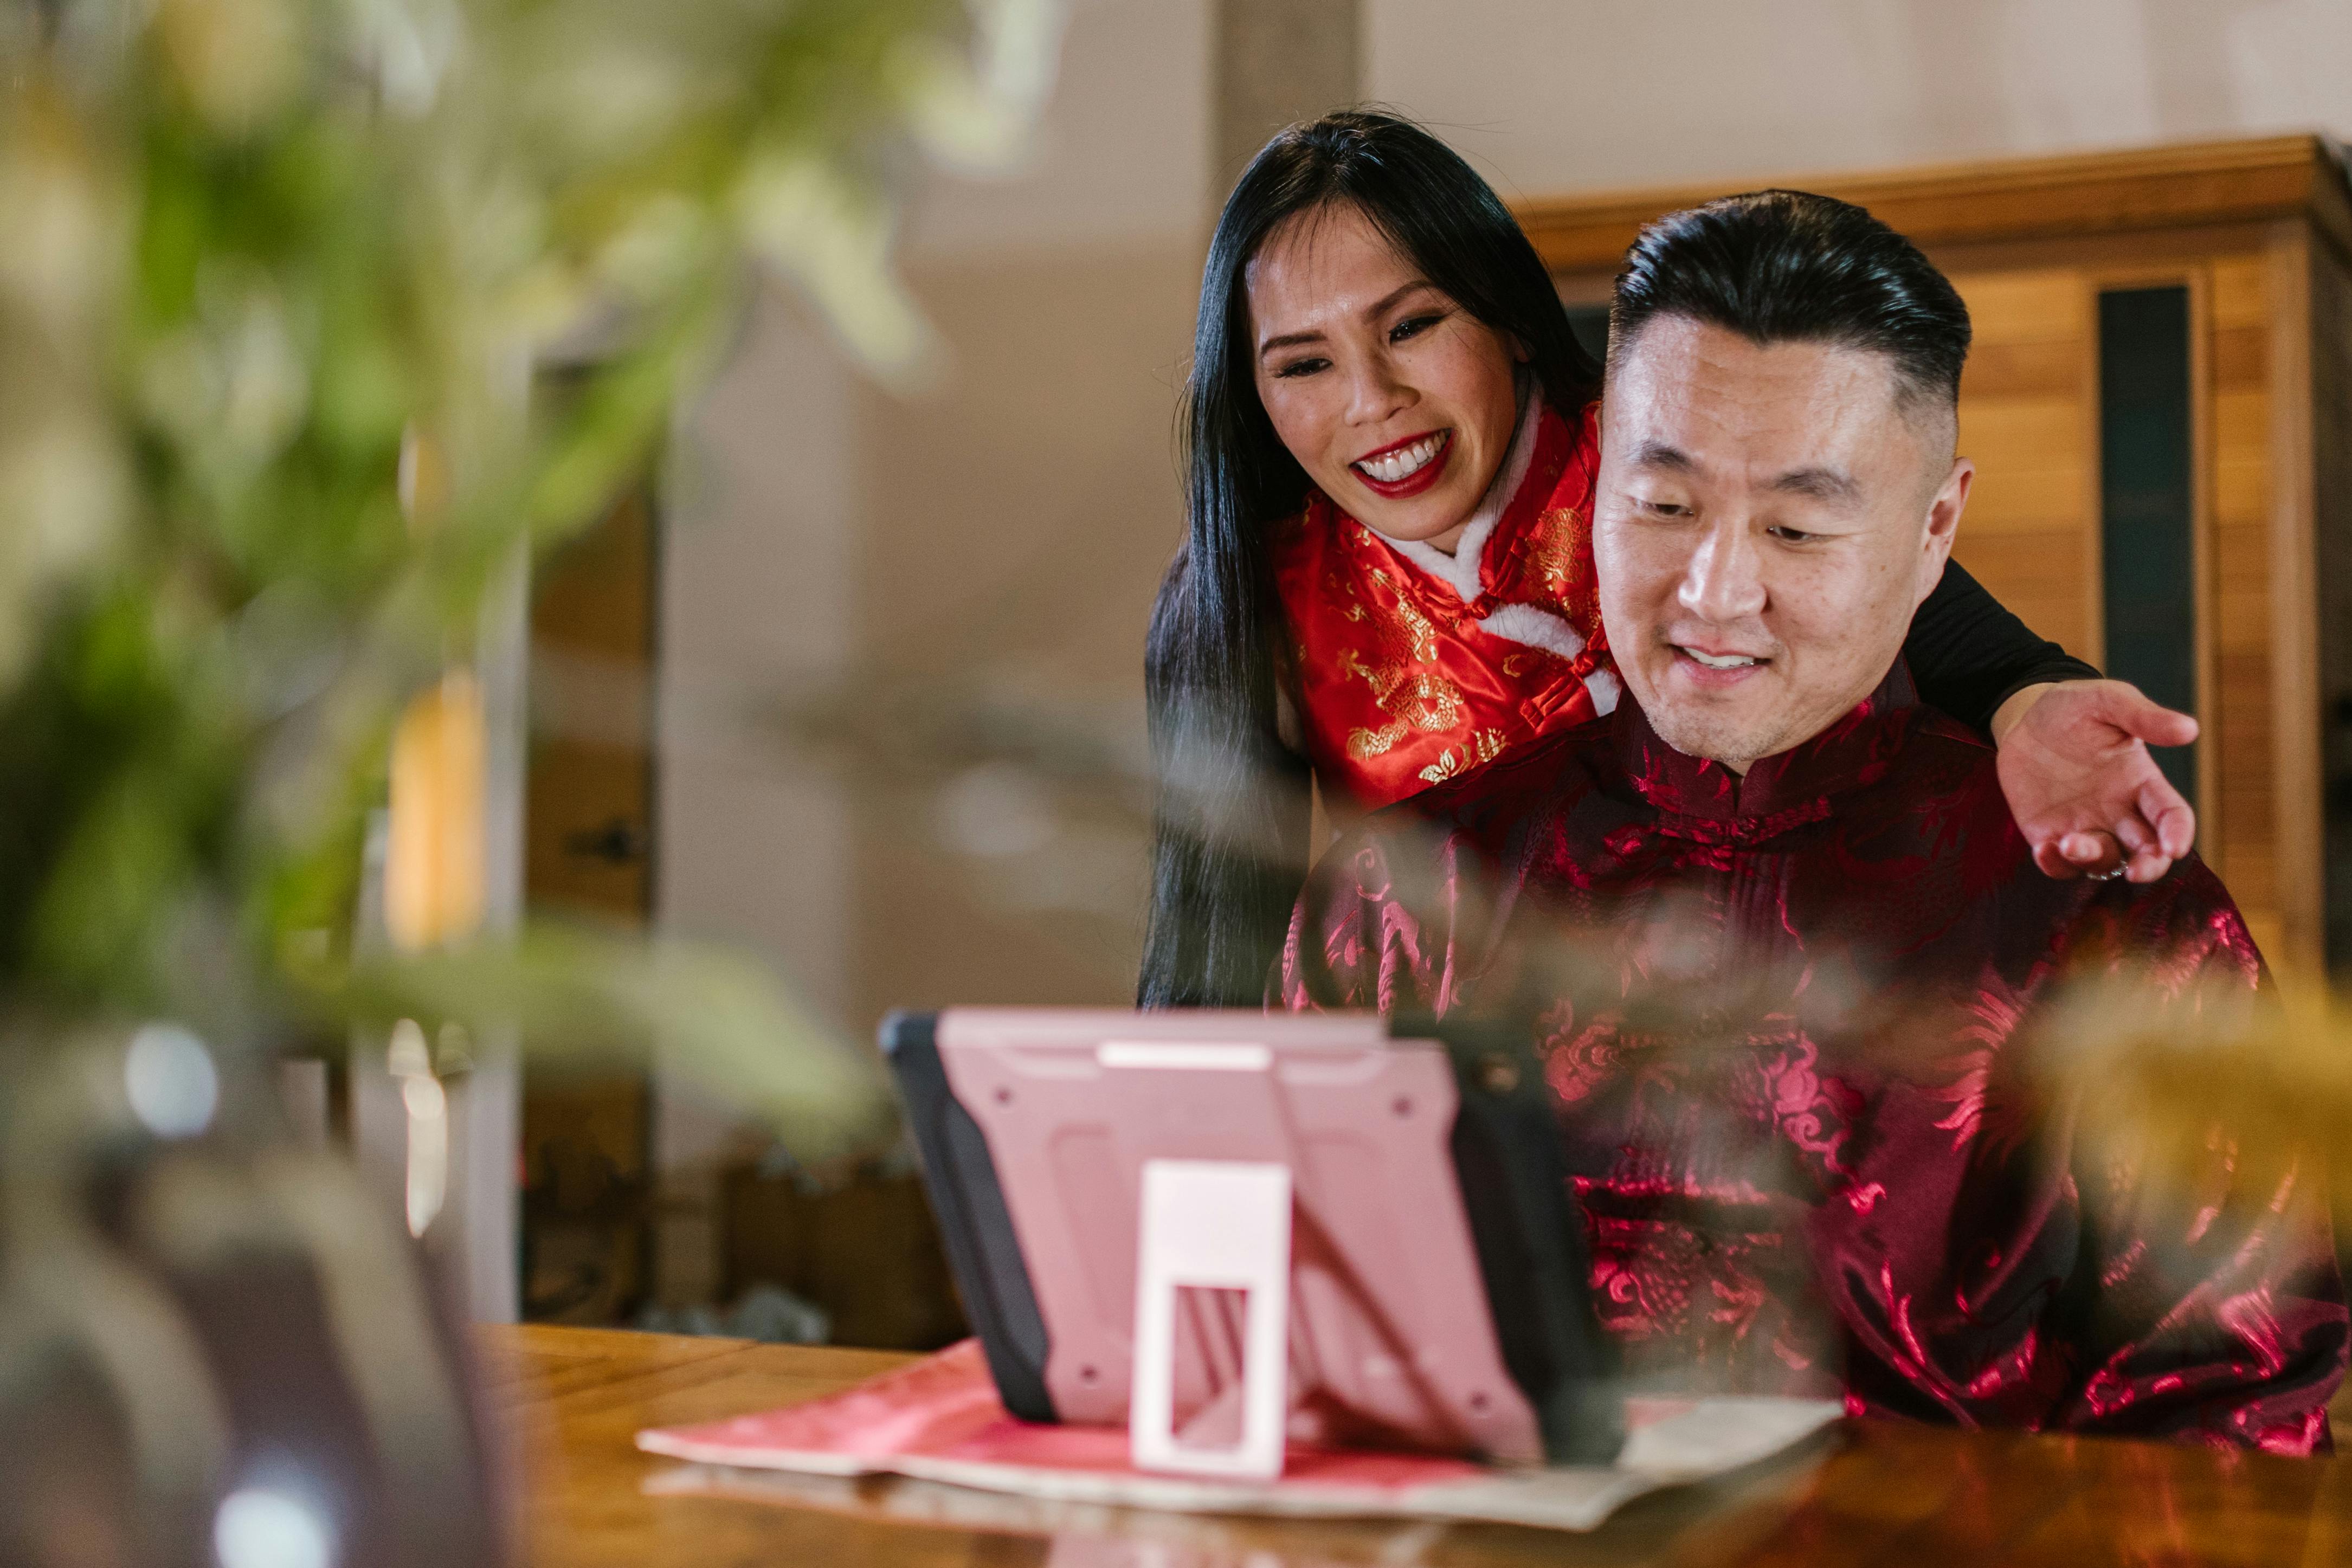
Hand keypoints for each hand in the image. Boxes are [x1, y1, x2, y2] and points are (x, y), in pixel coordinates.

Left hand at [1991, 681, 2197, 882]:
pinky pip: (2058, 863)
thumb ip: (2144, 717)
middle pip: (2146, 851)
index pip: (2171, 815)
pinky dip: (2054, 864)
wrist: (2023, 718)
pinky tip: (2044, 849)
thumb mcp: (2106, 701)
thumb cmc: (2073, 707)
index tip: (2173, 847)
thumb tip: (2190, 730)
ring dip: (2093, 860)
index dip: (2178, 833)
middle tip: (2137, 872)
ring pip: (2102, 860)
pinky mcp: (2049, 834)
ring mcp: (2084, 825)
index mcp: (2141, 781)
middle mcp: (2118, 811)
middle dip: (2148, 866)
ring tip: (2071, 843)